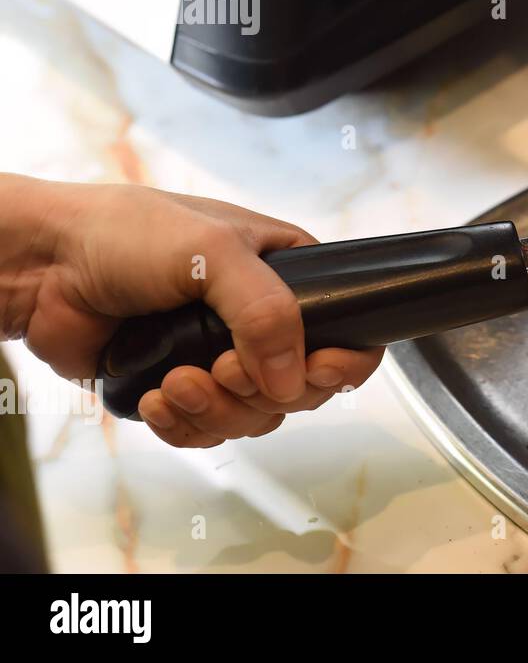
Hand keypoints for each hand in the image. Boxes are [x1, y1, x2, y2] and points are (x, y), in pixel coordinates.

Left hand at [0, 176, 382, 446]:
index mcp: (287, 273)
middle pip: (302, 388)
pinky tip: (157, 397)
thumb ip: (266, 313)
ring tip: (177, 382)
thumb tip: (291, 380)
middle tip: (223, 367)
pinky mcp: (181, 385)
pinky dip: (184, 425)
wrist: (43, 265)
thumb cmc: (123, 232)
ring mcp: (221, 354)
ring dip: (217, 409)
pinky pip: (206, 430)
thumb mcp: (213, 251)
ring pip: (255, 416)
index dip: (340, 363)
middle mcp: (260, 317)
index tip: (313, 371)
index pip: (348, 331)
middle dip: (260, 390)